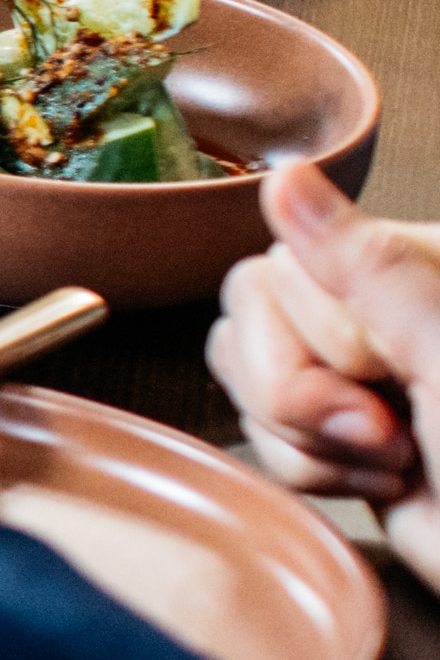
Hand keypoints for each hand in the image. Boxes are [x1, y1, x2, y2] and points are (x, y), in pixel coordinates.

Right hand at [211, 159, 439, 575]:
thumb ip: (370, 267)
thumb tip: (288, 180)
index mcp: (414, 266)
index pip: (283, 268)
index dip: (320, 340)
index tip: (388, 384)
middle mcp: (376, 306)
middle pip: (248, 318)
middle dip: (302, 398)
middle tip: (389, 434)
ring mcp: (351, 369)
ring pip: (244, 375)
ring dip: (308, 441)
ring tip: (393, 459)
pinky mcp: (332, 430)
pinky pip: (258, 430)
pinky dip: (310, 472)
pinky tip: (379, 479)